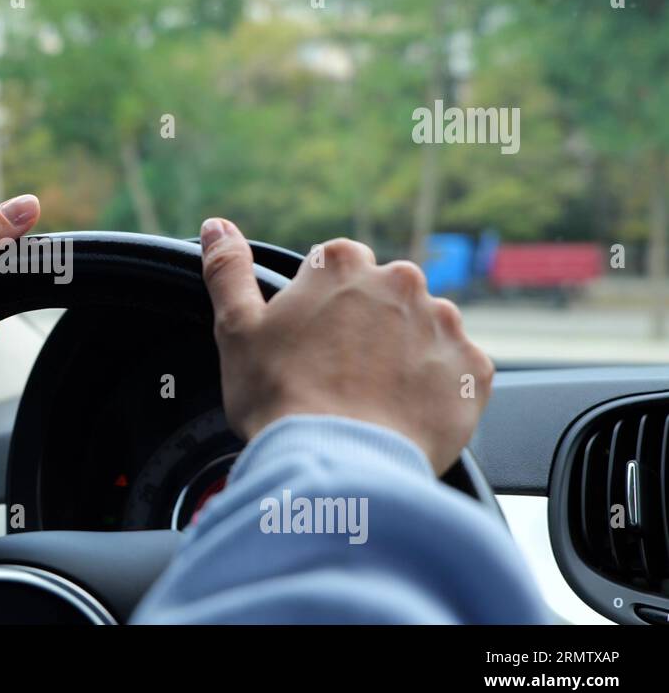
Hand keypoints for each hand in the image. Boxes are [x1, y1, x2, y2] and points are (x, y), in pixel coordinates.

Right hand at [199, 218, 492, 473]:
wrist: (341, 465)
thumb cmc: (282, 399)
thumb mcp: (236, 330)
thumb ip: (227, 271)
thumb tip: (216, 227)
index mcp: (342, 264)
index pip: (334, 267)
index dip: (318, 306)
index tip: (308, 342)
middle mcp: (401, 282)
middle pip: (382, 296)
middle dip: (365, 327)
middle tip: (336, 375)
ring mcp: (444, 326)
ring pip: (422, 331)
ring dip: (402, 355)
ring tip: (371, 399)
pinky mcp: (474, 371)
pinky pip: (457, 372)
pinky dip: (436, 389)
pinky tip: (402, 414)